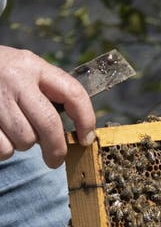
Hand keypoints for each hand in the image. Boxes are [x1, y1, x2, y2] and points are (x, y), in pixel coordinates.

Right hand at [0, 47, 95, 167]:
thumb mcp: (22, 71)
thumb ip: (45, 93)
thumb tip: (71, 133)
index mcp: (32, 66)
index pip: (72, 93)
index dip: (86, 120)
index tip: (86, 138)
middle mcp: (15, 78)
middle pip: (49, 125)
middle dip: (56, 149)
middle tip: (55, 160)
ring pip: (25, 140)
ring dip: (22, 144)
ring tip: (12, 129)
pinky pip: (4, 149)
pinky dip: (3, 149)